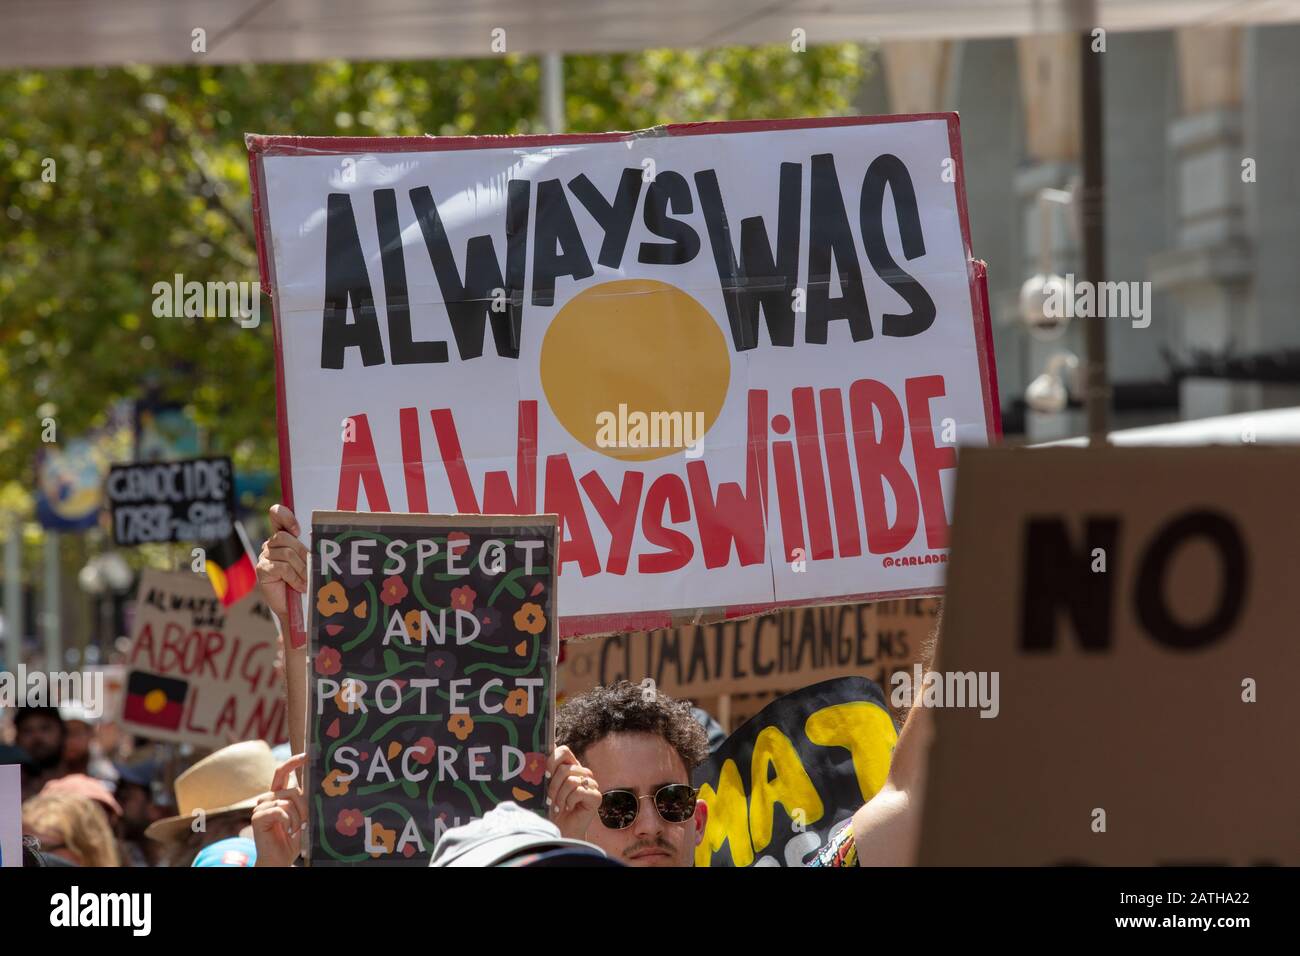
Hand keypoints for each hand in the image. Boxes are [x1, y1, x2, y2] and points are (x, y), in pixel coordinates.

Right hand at [252, 752, 307, 867]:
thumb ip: (305, 801)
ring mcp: (261, 806)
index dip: (293, 762)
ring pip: (288, 801)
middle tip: (306, 822)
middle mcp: (268, 798)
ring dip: (297, 818)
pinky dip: (288, 821)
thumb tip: (318, 784)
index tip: (307, 755)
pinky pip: (280, 810)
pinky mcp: (257, 817)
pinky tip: (288, 830)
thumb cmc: (293, 839)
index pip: (282, 773)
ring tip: (296, 830)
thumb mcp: (302, 816)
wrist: (279, 859)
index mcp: (278, 795)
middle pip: (292, 790)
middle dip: (305, 807)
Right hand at [257, 504, 307, 623]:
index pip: (276, 515)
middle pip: (285, 537)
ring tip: (307, 581)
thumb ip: (309, 548)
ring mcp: (264, 556)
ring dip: (301, 569)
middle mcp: (270, 544)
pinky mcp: (262, 569)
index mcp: (282, 538)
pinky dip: (294, 578)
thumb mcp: (307, 562)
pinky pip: (282, 568)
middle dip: (303, 553)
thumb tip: (313, 535)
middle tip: (311, 569)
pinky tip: (299, 586)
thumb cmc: (301, 581)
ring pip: (287, 554)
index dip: (285, 517)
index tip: (297, 530)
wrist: (291, 605)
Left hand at [546, 745, 601, 839]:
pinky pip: (579, 791)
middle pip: (564, 769)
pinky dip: (569, 801)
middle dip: (553, 786)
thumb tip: (535, 759)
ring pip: (570, 781)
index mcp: (571, 766)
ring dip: (560, 797)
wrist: (562, 829)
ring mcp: (591, 783)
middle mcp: (582, 772)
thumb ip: (545, 772)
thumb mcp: (546, 787)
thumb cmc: (553, 808)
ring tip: (559, 806)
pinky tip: (569, 808)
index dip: (552, 761)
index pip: (564, 751)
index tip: (545, 775)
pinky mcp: (596, 795)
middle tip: (550, 799)